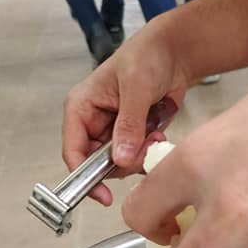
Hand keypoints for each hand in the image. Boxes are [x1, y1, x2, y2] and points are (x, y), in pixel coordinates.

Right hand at [62, 25, 187, 204]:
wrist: (174, 52)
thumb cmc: (147, 56)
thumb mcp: (137, 88)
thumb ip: (128, 124)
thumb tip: (119, 159)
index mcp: (81, 108)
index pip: (73, 152)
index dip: (85, 178)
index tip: (103, 195)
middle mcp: (93, 123)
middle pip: (98, 164)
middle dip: (123, 162)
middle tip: (145, 146)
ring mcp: (113, 132)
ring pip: (120, 164)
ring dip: (139, 156)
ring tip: (154, 134)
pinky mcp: (132, 136)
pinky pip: (136, 158)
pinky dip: (149, 152)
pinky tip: (158, 134)